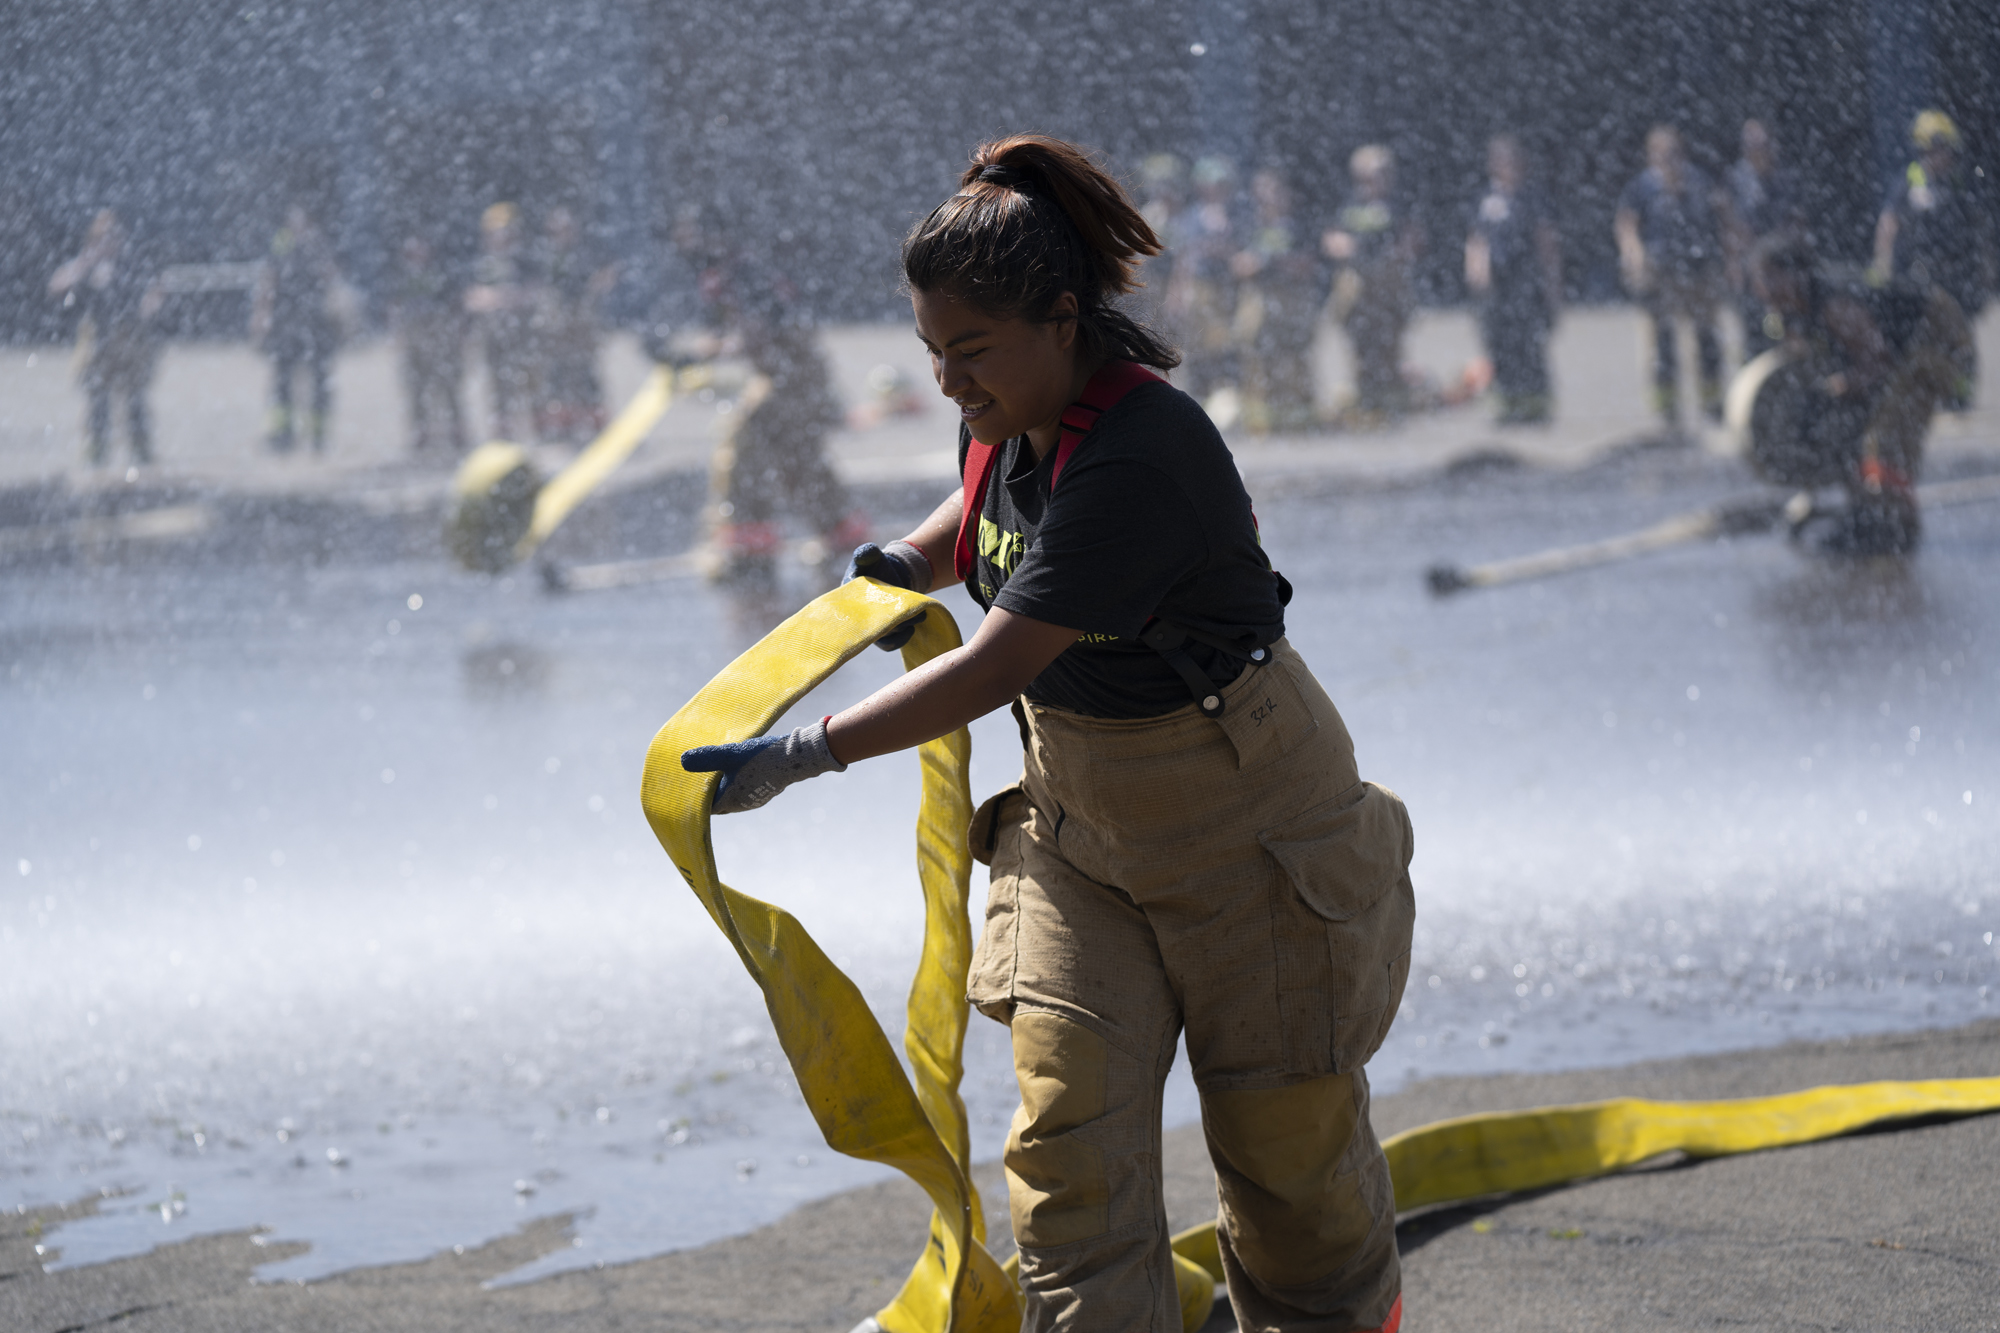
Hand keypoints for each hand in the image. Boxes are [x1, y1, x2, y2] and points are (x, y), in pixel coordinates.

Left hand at [681, 719, 846, 814]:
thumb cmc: (762, 757)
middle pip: (716, 802)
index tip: (683, 787)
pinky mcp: (764, 791)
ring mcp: (754, 799)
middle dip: (705, 793)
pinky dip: (735, 784)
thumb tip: (681, 761)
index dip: (692, 798)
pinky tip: (735, 769)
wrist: (797, 758)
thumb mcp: (730, 754)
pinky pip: (743, 791)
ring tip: (712, 771)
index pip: (703, 806)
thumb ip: (706, 758)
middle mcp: (741, 804)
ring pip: (730, 796)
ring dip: (721, 787)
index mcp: (729, 799)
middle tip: (694, 778)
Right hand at [842, 541, 930, 650]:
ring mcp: (871, 628)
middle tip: (903, 613)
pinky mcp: (884, 634)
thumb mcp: (872, 557)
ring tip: (912, 618)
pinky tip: (911, 629)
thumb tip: (867, 551)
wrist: (893, 575)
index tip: (878, 609)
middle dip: (887, 624)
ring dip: (898, 631)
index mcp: (848, 600)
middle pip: (869, 630)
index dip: (861, 616)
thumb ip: (867, 553)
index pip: (847, 615)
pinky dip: (901, 640)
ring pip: (882, 639)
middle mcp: (857, 617)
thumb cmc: (878, 566)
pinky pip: (890, 645)